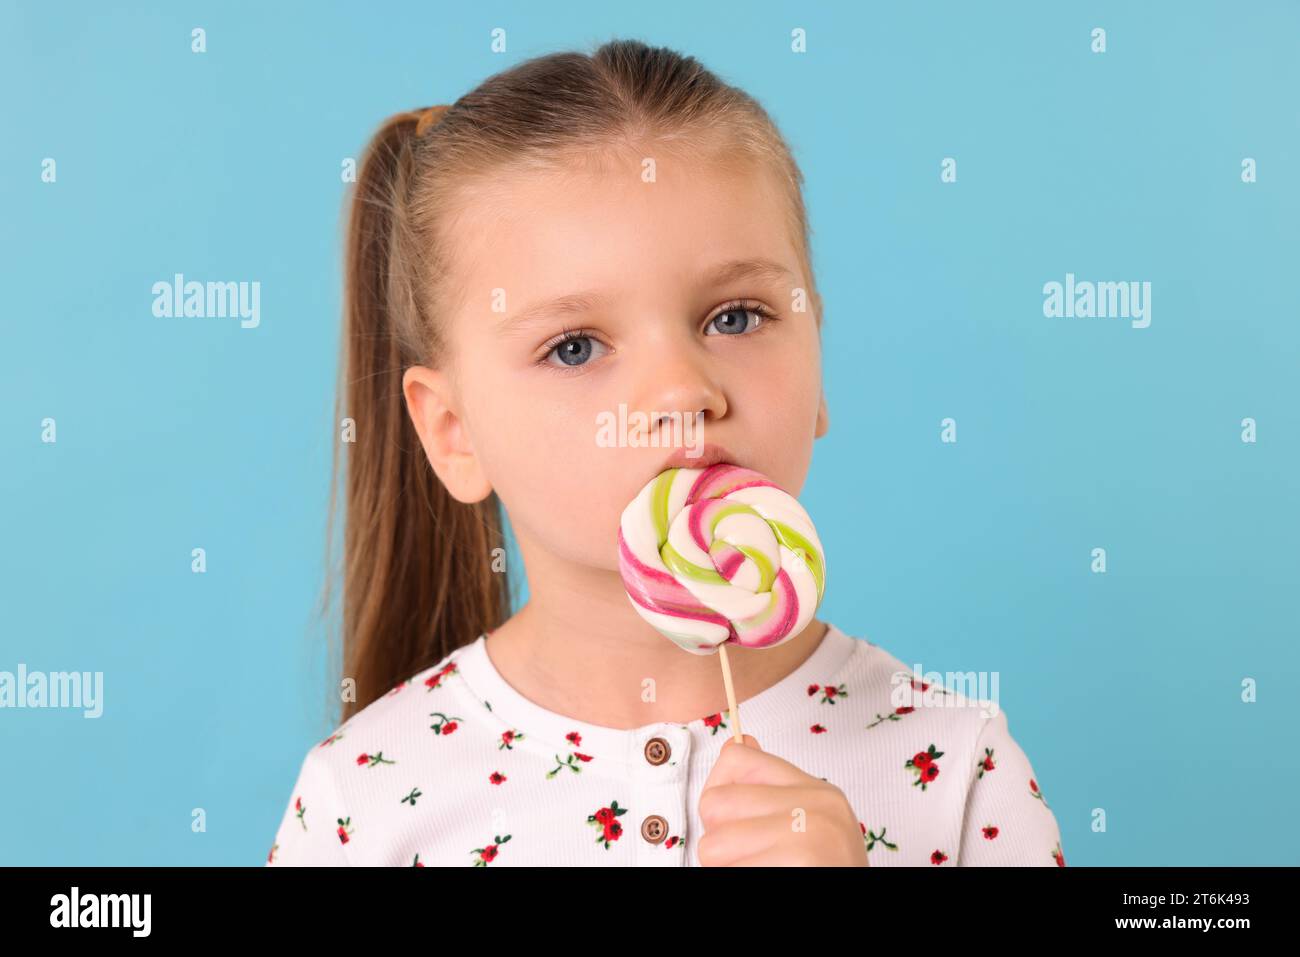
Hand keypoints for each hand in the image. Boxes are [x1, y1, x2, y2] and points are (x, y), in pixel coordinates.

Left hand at [696, 733, 868, 866]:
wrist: (856, 917)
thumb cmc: (826, 871)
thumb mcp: (808, 823)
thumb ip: (770, 789)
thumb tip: (737, 743)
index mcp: (818, 791)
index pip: (736, 759)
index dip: (720, 790)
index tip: (733, 817)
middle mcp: (817, 807)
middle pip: (715, 803)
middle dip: (720, 839)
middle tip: (752, 858)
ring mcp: (809, 834)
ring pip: (712, 846)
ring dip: (727, 868)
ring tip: (762, 871)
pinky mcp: (798, 861)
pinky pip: (728, 871)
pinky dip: (739, 879)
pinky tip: (770, 878)